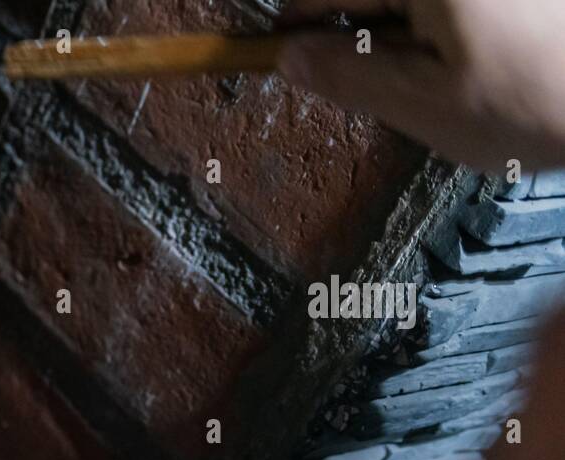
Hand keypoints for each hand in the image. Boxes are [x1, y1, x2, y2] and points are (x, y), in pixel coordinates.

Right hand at [279, 0, 564, 169]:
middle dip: (361, 33)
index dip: (294, 22)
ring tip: (445, 86)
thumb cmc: (531, 105)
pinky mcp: (510, 4)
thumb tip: (286, 55)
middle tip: (385, 88)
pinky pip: (450, 15)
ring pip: (411, 10)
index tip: (272, 54)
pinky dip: (443, 36)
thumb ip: (345, 74)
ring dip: (405, 40)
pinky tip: (475, 71)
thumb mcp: (421, 103)